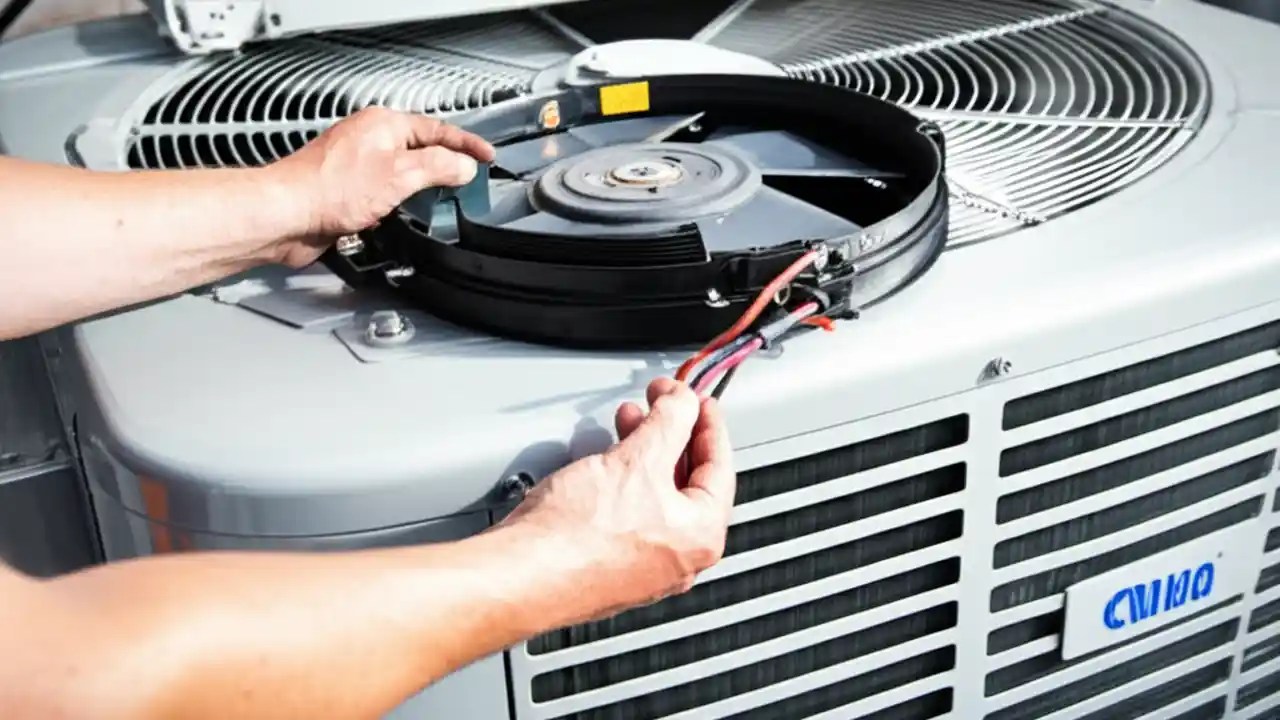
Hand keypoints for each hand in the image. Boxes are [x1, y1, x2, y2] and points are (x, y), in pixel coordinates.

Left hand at [266, 106, 495, 266]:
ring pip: (401, 175)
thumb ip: (438, 167)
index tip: (486, 156)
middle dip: (444, 170)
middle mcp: (369, 140)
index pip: (437, 130)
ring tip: (433, 206)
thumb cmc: (328, 188)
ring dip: (417, 193)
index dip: (466, 145)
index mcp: (383, 125)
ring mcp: (356, 165)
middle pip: (420, 151)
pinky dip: (393, 206)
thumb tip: (462, 166)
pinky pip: (382, 194)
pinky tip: (392, 218)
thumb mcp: (400, 175)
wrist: (286, 215)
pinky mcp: (345, 190)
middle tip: (466, 185)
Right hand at [497, 378, 736, 621]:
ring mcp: (643, 567)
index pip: (720, 466)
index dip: (707, 422)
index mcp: (701, 536)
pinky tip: (606, 460)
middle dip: (671, 433)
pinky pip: (630, 513)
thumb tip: (684, 402)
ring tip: (628, 421)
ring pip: (655, 495)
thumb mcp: (636, 458)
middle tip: (661, 403)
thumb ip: (671, 420)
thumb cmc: (576, 536)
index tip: (698, 399)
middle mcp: (679, 559)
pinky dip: (625, 480)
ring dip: (644, 451)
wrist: (520, 575)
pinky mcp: (609, 566)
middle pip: (688, 480)